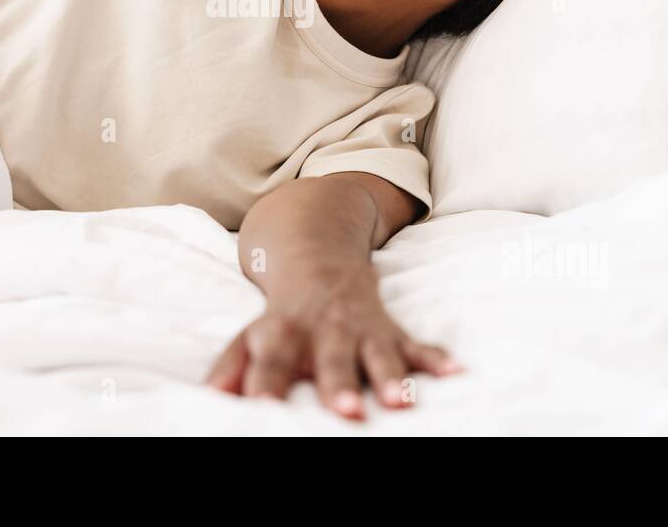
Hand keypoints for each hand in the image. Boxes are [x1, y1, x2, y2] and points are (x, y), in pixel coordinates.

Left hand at [203, 266, 463, 419]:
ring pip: (378, 353)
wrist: (318, 257)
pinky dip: (436, 358)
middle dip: (338, 383)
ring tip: (401, 401)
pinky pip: (416, 345)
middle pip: (331, 359)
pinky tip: (456, 372)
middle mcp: (324, 330)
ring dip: (390, 376)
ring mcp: (360, 329)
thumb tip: (210, 396)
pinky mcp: (389, 330)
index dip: (265, 383)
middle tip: (344, 410)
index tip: (261, 408)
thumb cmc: (283, 314)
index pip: (270, 360)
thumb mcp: (251, 334)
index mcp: (283, 331)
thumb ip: (232, 365)